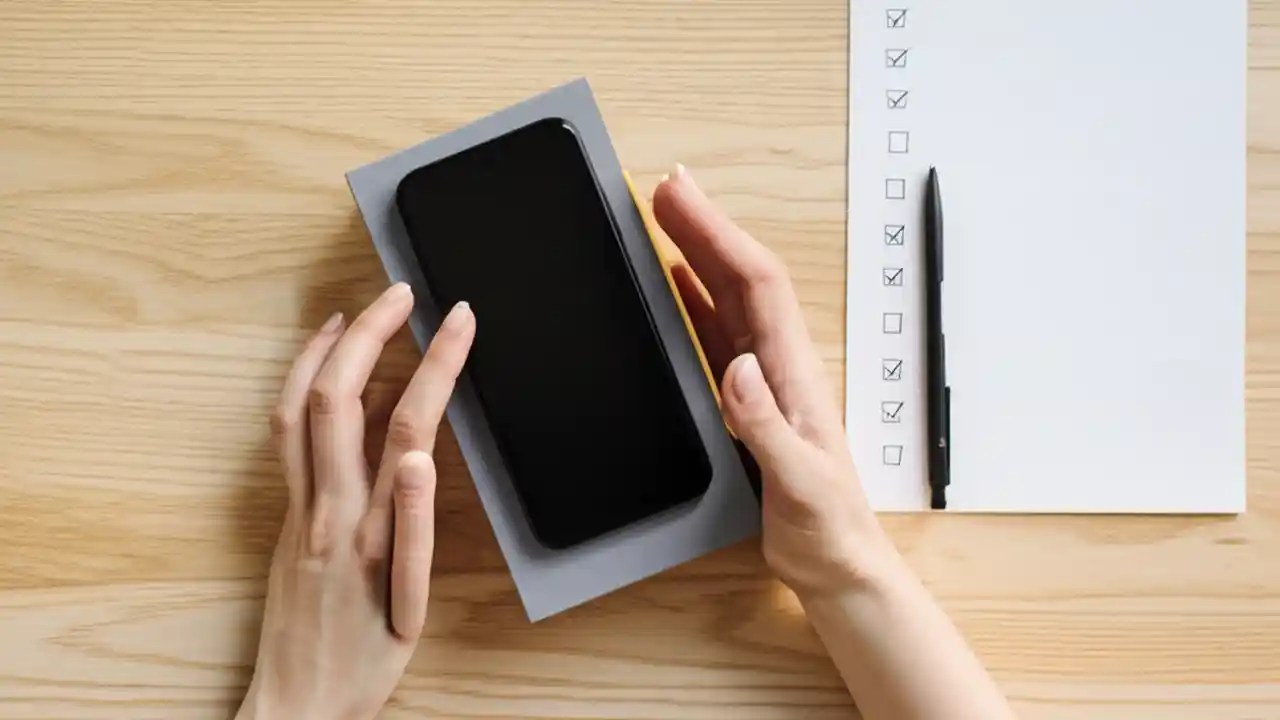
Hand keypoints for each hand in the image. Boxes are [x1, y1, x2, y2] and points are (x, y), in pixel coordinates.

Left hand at [237, 284, 474, 719]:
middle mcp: (328, 511)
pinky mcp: (283, 518)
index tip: (458, 320)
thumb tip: (423, 457)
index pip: (408, 424)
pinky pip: (283, 436)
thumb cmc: (363, 664)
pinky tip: (319, 368)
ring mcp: (299, 510)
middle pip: (340, 398)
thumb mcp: (411, 611)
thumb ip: (417, 531)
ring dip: (326, 349)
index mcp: (373, 533)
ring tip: (356, 311)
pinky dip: (299, 386)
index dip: (437, 362)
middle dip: (373, 332)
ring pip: (297, 410)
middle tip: (403, 293)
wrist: (296, 706)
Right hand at [652, 166, 897, 599]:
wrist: (837, 562)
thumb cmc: (826, 527)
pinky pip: (717, 334)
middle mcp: (779, 365)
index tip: (681, 196)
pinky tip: (675, 283)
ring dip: (698, 252)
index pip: (756, 284)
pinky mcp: (747, 400)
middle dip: (705, 225)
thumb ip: (767, 426)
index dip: (719, 233)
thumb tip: (737, 366)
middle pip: (740, 276)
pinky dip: (694, 299)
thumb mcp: (799, 482)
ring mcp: (763, 379)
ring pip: (727, 297)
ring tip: (666, 216)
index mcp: (793, 373)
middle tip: (664, 186)